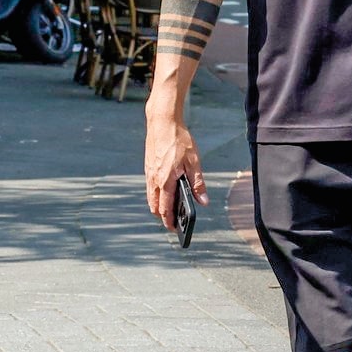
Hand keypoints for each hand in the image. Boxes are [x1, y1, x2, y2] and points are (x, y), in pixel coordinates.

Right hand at [144, 107, 206, 229]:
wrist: (162, 122)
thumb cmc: (178, 139)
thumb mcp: (194, 162)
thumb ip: (198, 184)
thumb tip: (203, 201)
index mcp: (166, 180)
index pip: (165, 207)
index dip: (169, 220)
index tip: (173, 228)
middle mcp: (154, 179)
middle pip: (154, 205)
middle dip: (162, 215)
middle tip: (171, 221)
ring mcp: (149, 172)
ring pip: (150, 196)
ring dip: (157, 205)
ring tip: (168, 209)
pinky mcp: (148, 166)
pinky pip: (149, 186)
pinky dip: (155, 194)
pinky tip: (163, 191)